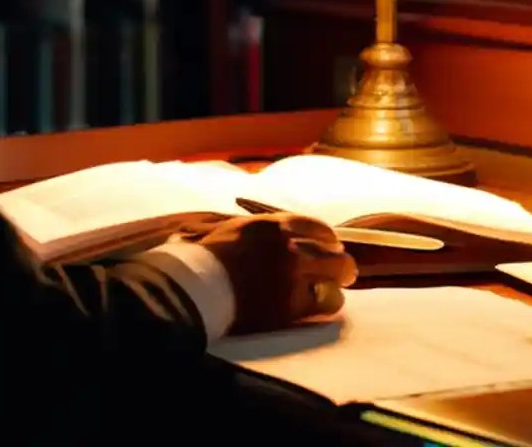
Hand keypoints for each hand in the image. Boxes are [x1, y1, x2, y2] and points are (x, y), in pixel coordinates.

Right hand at [181, 214, 357, 334]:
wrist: (190, 289)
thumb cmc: (202, 259)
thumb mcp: (232, 229)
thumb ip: (259, 229)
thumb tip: (274, 231)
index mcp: (273, 225)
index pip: (317, 226)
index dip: (328, 239)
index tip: (330, 248)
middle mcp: (288, 245)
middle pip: (333, 251)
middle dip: (339, 262)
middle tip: (342, 273)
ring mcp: (292, 274)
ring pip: (335, 275)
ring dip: (336, 284)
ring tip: (333, 293)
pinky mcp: (290, 303)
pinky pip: (326, 302)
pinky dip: (328, 304)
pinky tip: (324, 307)